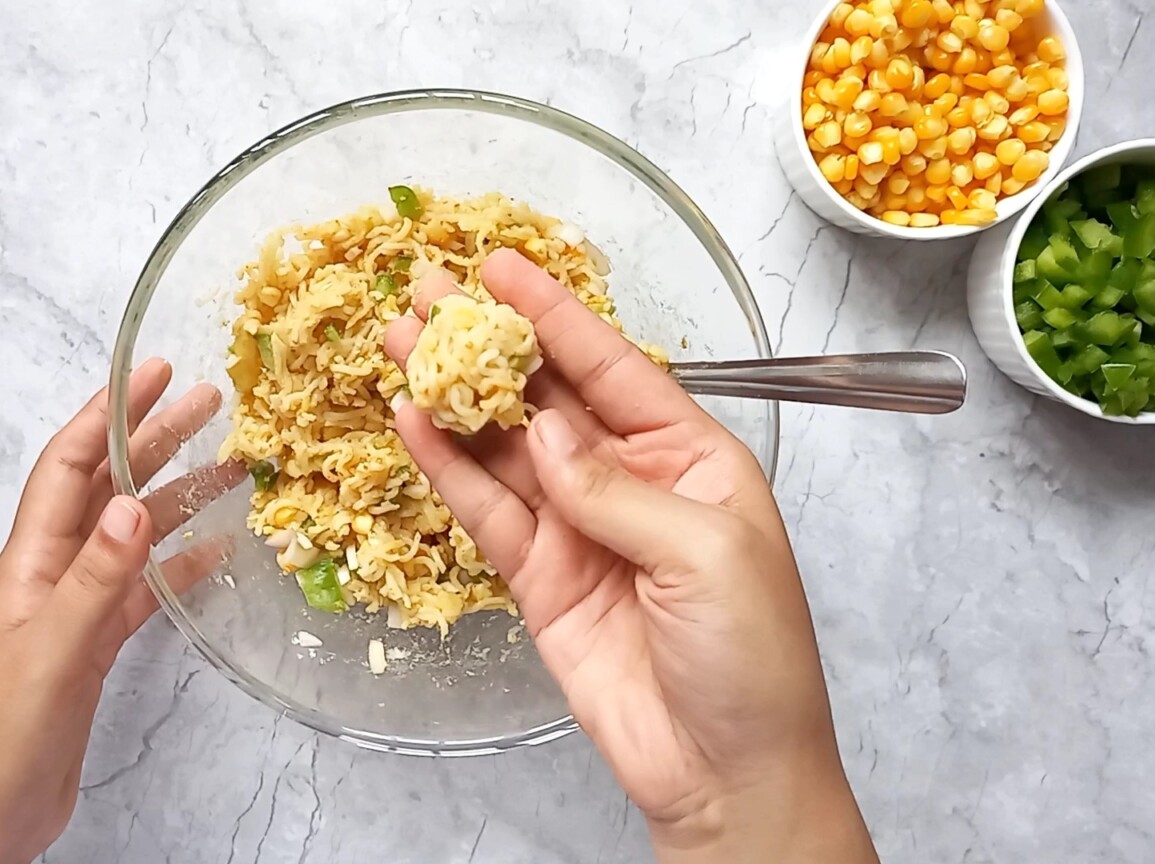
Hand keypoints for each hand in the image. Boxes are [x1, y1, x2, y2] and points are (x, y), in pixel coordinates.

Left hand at [0, 359, 239, 863]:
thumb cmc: (3, 734)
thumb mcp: (51, 649)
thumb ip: (94, 579)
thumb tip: (131, 503)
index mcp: (31, 561)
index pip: (70, 466)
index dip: (108, 414)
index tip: (150, 372)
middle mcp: (54, 572)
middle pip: (109, 487)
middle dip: (154, 438)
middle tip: (207, 401)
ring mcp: (77, 607)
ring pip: (134, 533)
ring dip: (177, 496)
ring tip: (231, 466)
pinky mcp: (97, 644)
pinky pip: (145, 588)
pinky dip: (180, 564)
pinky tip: (217, 551)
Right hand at [385, 250, 876, 863]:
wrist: (726, 770)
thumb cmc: (753, 657)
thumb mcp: (706, 552)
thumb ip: (616, 488)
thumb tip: (542, 432)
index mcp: (690, 455)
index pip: (612, 366)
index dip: (554, 314)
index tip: (501, 267)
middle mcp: (629, 479)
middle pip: (545, 396)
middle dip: (488, 342)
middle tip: (426, 291)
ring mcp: (578, 527)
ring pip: (503, 447)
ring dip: (453, 395)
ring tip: (400, 342)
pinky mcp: (538, 578)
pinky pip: (486, 511)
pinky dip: (448, 468)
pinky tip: (413, 422)